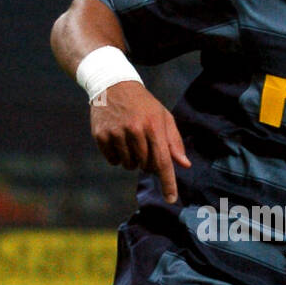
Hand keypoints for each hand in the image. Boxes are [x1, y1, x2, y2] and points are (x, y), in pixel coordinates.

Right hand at [89, 82, 190, 203]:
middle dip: (148, 162)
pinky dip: (117, 156)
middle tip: (145, 145)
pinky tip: (118, 139)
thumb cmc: (143, 104)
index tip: (171, 199)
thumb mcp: (163, 117)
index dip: (168, 182)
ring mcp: (116, 133)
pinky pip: (113, 161)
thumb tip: (184, 164)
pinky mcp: (101, 135)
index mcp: (153, 126)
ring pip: (129, 165)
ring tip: (130, 140)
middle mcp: (134, 130)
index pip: (162, 161)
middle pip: (145, 166)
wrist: (113, 84)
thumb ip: (174, 142)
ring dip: (132, 160)